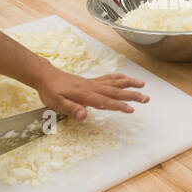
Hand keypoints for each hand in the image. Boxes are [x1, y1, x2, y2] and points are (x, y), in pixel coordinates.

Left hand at [34, 70, 148, 120]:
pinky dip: (119, 78)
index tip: (131, 109)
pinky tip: (126, 78)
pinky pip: (108, 78)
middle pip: (115, 91)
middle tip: (145, 99)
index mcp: (85, 95)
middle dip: (131, 95)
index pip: (105, 101)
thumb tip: (85, 115)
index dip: (119, 106)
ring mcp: (92, 83)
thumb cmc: (51, 92)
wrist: (46, 76)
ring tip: (143, 86)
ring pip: (114, 83)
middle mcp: (92, 87)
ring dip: (129, 84)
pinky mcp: (91, 81)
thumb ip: (72, 109)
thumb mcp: (57, 103)